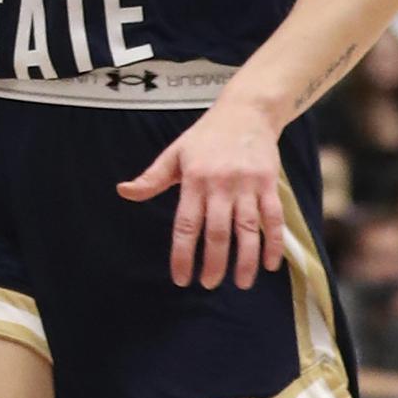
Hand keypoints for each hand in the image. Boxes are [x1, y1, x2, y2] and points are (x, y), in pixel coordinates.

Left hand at [118, 97, 288, 289]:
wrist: (246, 113)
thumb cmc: (205, 137)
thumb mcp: (174, 154)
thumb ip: (151, 178)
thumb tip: (124, 191)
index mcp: (194, 180)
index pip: (186, 225)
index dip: (183, 254)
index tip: (181, 278)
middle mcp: (221, 185)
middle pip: (218, 232)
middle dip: (214, 263)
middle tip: (208, 284)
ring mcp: (248, 185)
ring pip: (248, 229)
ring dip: (245, 260)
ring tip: (239, 283)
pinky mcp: (269, 184)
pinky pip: (273, 218)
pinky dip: (273, 243)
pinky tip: (269, 264)